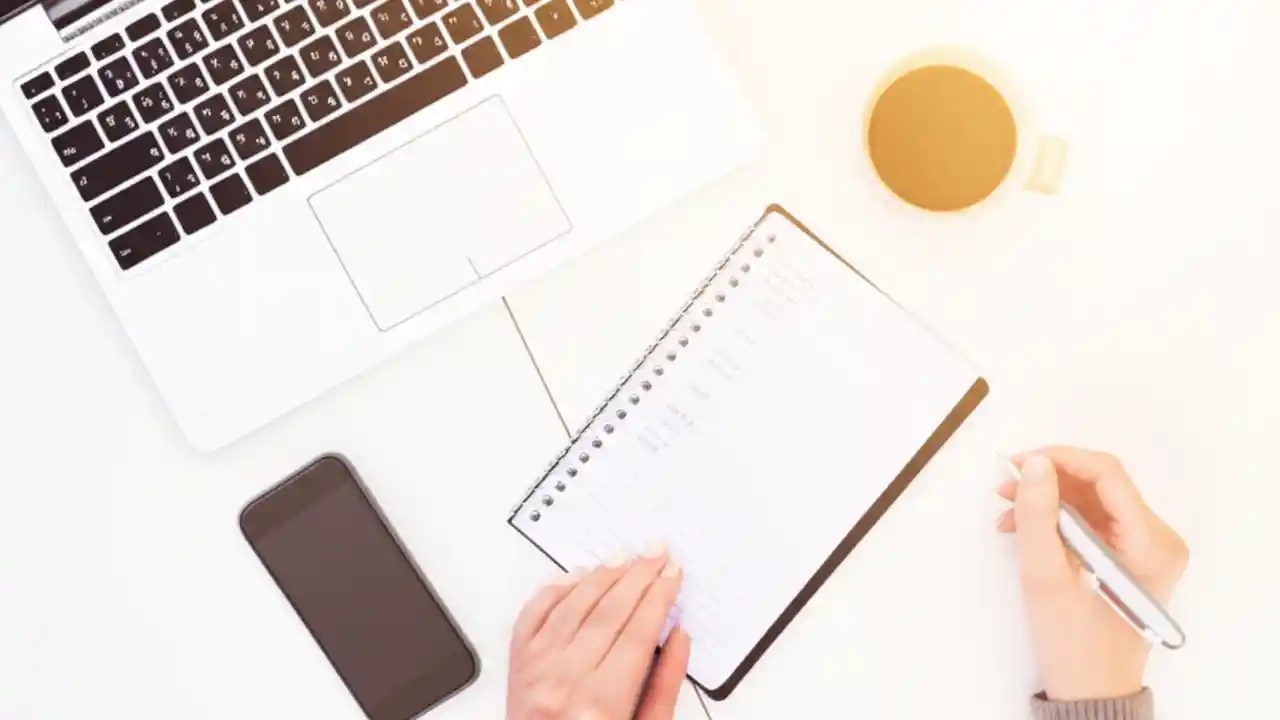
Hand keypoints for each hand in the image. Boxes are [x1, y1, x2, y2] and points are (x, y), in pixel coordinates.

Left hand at [507, 545, 689, 719]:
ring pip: (572, 605)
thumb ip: (664, 687)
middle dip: (639, 576)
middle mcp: (564, 683)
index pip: (638, 632)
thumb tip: (678, 638)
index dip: (659, 596)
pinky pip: (533, 615)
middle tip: (658, 554)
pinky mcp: (517, 667)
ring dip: (601, 575)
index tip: (673, 574)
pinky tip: (575, 577)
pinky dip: (554, 590)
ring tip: (625, 558)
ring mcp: (535, 672)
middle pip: (609, 611)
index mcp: (602, 705)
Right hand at [996, 447, 1188, 700]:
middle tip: (1004, 485)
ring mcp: (1146, 547)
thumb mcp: (1045, 576)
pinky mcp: (1130, 556)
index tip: (1018, 463)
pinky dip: (1058, 519)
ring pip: (1093, 499)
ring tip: (1007, 509)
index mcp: (1151, 542)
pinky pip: (1093, 521)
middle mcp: (1158, 538)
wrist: (1092, 689)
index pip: (1107, 474)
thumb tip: (1034, 463)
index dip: (1060, 458)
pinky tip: (1024, 528)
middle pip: (1101, 484)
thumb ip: (1038, 516)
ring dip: (1049, 499)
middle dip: (1049, 479)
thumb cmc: (1073, 641)